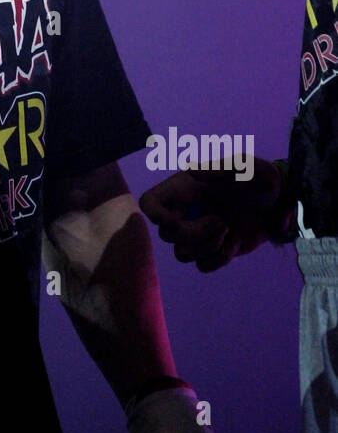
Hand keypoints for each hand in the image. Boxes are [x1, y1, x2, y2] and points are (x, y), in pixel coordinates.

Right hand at [139, 156, 292, 271]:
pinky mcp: (216, 250)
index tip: (177, 220)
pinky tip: (234, 244)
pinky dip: (217, 259)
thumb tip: (190, 170)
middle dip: (193, 233)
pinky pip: (203, 266)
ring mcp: (200, 233)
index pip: (150, 204)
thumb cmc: (259, 177)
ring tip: (227, 231)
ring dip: (205, 247)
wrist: (281, 202)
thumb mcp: (243, 167)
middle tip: (221, 222)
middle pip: (166, 235)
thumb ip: (218, 169)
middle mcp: (187, 212)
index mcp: (184, 189)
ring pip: (182, 254)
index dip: (156, 216)